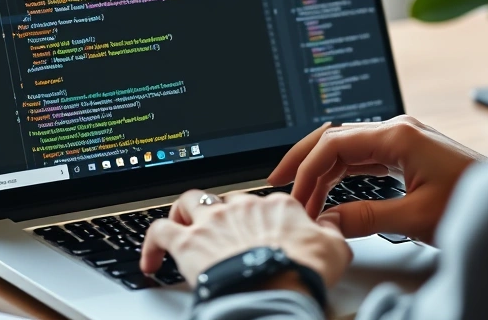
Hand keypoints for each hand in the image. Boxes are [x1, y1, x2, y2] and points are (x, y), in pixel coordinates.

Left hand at [140, 190, 352, 289]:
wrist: (275, 288)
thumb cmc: (303, 272)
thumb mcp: (336, 249)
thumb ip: (332, 232)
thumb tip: (333, 222)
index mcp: (276, 205)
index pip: (263, 202)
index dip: (259, 218)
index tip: (258, 233)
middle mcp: (242, 207)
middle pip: (225, 199)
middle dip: (222, 214)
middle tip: (221, 235)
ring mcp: (212, 222)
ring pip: (188, 202)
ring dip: (183, 213)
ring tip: (182, 230)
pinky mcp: (187, 242)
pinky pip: (159, 231)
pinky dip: (151, 244)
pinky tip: (151, 261)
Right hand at [268, 115, 485, 242]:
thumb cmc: (475, 202)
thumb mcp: (417, 217)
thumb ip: (366, 218)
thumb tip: (328, 221)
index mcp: (398, 135)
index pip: (334, 143)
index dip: (307, 170)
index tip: (293, 196)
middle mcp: (398, 130)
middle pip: (335, 138)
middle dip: (304, 161)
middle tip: (278, 185)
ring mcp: (403, 139)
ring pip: (347, 148)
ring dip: (322, 171)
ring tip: (302, 196)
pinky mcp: (408, 152)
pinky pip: (364, 158)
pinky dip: (342, 174)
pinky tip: (330, 190)